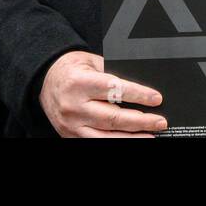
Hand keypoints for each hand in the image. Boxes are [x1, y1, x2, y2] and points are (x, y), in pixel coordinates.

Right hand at [39, 50, 165, 137]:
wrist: (45, 80)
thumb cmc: (72, 69)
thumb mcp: (92, 62)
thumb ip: (113, 73)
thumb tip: (141, 87)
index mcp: (80, 83)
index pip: (114, 90)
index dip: (138, 95)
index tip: (156, 98)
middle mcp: (74, 106)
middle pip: (113, 118)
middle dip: (140, 121)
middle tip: (159, 121)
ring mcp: (71, 125)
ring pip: (106, 137)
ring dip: (131, 138)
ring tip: (150, 137)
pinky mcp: (70, 136)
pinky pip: (95, 143)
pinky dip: (114, 143)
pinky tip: (129, 140)